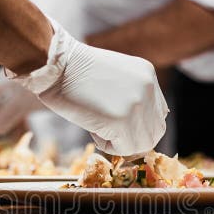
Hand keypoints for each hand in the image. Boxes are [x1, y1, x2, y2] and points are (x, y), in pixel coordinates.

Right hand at [8, 21, 167, 155]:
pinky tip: (91, 126)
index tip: (119, 125)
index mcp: (147, 75)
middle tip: (109, 131)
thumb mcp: (114, 74)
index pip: (159, 114)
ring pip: (141, 144)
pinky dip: (106, 144)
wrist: (55, 64)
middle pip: (155, 132)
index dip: (140, 125)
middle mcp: (148, 89)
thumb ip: (131, 93)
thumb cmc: (74, 70)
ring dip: (120, 142)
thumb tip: (134, 123)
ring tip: (98, 125)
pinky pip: (122, 148)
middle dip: (132, 138)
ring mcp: (137, 105)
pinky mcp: (122, 121)